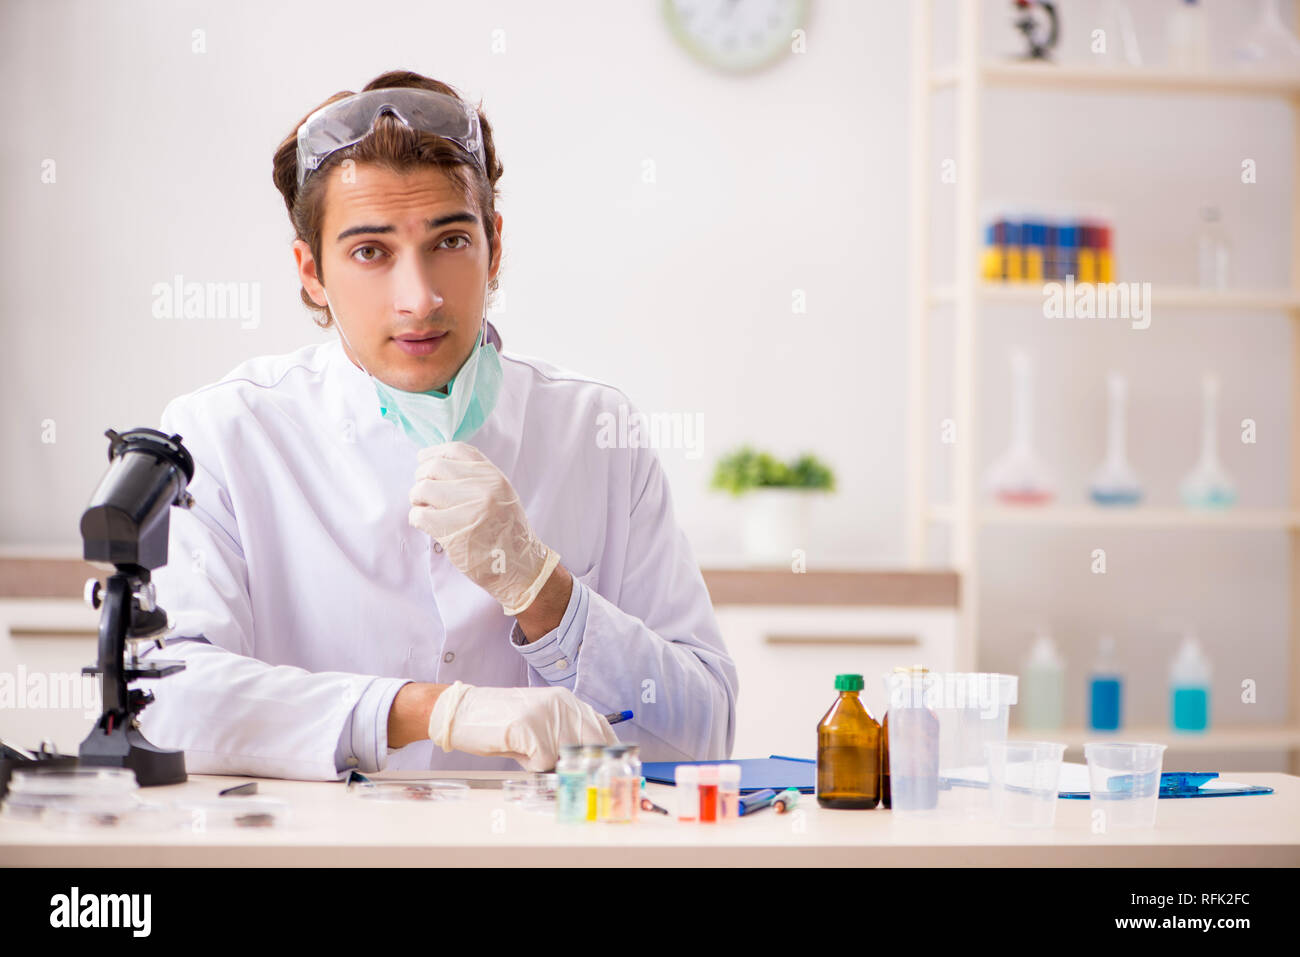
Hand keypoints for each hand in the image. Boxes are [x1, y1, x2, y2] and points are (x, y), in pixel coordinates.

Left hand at [408, 442, 559, 614]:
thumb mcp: (501, 494)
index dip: (434, 453)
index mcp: (493, 476)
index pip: (455, 450)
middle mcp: (483, 488)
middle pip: (434, 467)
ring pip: (422, 489)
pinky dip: (416, 518)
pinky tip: (426, 524)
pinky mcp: (454, 532)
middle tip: (423, 493)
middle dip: (421, 478)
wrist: (518, 565)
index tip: (425, 462)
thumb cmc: (505, 530)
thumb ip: (476, 477)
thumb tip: (437, 464)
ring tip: (425, 509)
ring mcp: (469, 510)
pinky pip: (419, 515)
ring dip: (417, 499)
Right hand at [427, 681, 618, 770]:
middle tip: (558, 767)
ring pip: (564, 758)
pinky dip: (530, 765)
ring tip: (526, 750)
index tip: (604, 768)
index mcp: (566, 700)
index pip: (601, 727)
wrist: (462, 711)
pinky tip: (515, 749)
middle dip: (579, 764)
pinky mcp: (528, 729)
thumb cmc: (501, 721)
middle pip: (590, 745)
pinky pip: (542, 763)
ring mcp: (545, 715)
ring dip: (547, 764)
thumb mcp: (540, 721)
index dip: (605, 751)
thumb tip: (590, 763)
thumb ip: (565, 735)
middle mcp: (560, 704)